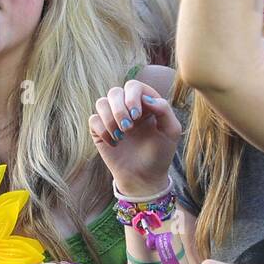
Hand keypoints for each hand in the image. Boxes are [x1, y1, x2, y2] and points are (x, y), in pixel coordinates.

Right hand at [87, 80, 181, 196]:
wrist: (144, 177)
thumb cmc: (160, 154)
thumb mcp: (171, 131)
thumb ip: (164, 110)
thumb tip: (146, 98)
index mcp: (145, 104)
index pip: (134, 86)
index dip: (132, 96)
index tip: (137, 116)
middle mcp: (127, 108)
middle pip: (114, 92)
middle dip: (119, 109)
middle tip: (128, 128)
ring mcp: (112, 118)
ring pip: (101, 103)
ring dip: (110, 119)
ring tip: (121, 136)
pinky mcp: (99, 130)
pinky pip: (93, 120)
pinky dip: (102, 131)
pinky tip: (114, 143)